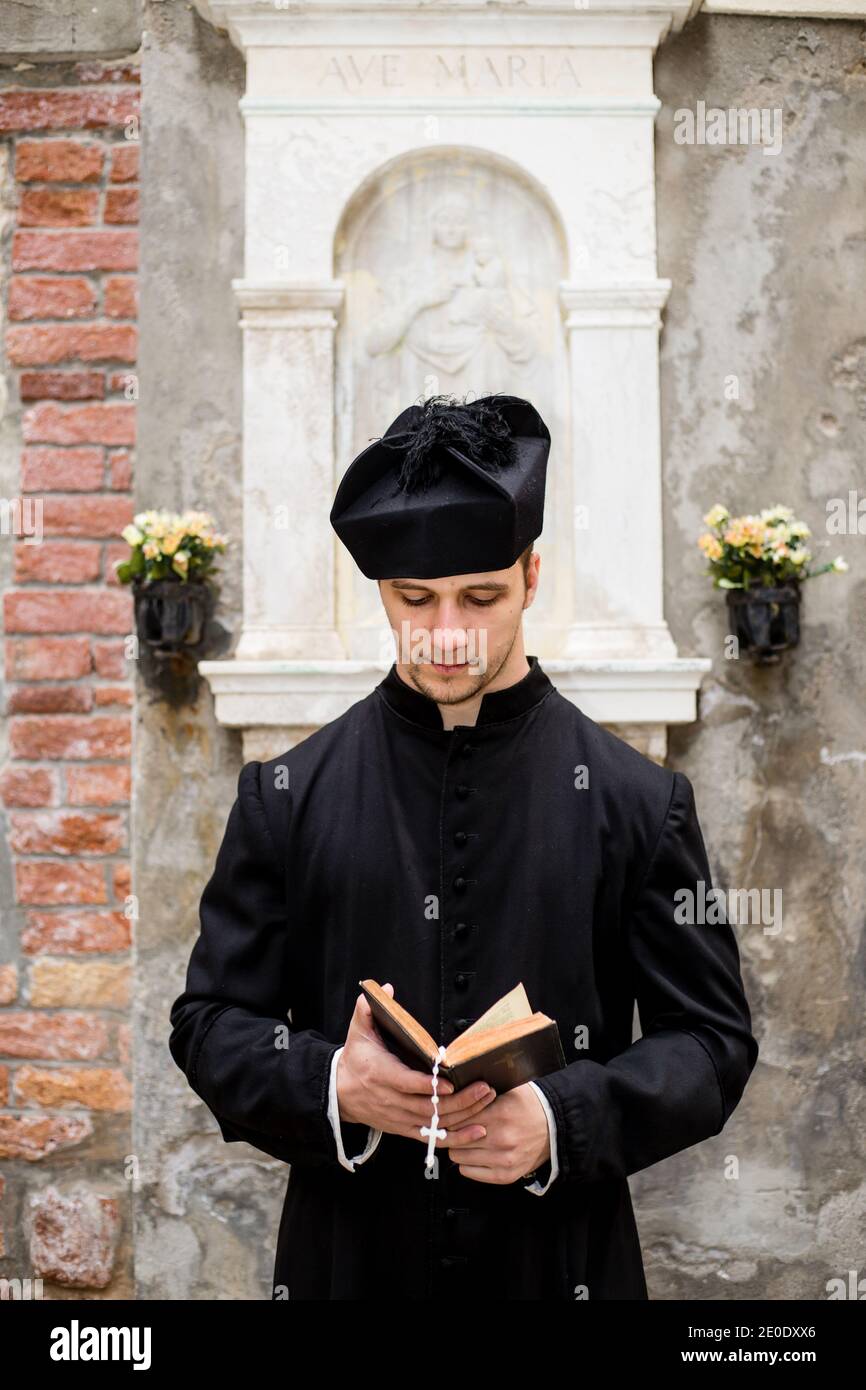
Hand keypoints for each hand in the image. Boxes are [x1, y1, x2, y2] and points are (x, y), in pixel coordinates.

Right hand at [336, 984, 497, 1144]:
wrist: (340, 1093)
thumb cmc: (355, 1060)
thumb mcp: (357, 1033)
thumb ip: (367, 1010)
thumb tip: (385, 989)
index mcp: (381, 1074)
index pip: (406, 1083)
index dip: (428, 1086)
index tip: (450, 1083)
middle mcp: (391, 1100)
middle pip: (428, 1106)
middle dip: (459, 1100)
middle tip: (484, 1088)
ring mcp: (399, 1117)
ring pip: (434, 1122)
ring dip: (463, 1114)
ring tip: (486, 1100)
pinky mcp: (404, 1129)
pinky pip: (432, 1137)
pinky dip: (456, 1136)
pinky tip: (478, 1131)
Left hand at [444, 1082, 550, 1184]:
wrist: (555, 1127)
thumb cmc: (529, 1105)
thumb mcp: (509, 1090)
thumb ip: (483, 1092)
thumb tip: (456, 1093)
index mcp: (500, 1114)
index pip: (458, 1119)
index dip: (452, 1115)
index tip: (451, 1114)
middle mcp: (501, 1139)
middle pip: (456, 1139)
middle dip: (454, 1132)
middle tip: (455, 1127)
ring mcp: (504, 1160)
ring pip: (459, 1157)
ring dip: (460, 1148)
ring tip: (466, 1139)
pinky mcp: (506, 1175)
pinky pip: (470, 1172)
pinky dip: (468, 1163)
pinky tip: (474, 1153)